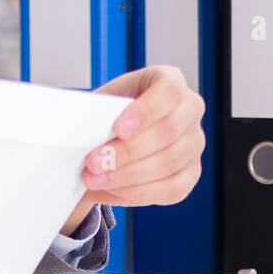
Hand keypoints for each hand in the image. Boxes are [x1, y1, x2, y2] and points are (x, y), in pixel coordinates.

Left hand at [61, 65, 205, 234]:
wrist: (109, 136)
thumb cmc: (105, 114)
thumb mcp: (98, 103)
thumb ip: (92, 111)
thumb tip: (77, 129)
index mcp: (169, 81)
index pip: (168, 92)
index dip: (145, 111)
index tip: (118, 128)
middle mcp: (189, 110)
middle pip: (168, 132)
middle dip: (127, 152)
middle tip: (94, 162)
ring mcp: (194, 142)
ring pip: (170, 163)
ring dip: (128, 176)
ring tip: (96, 179)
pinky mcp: (191, 172)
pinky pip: (173, 188)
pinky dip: (139, 192)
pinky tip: (113, 189)